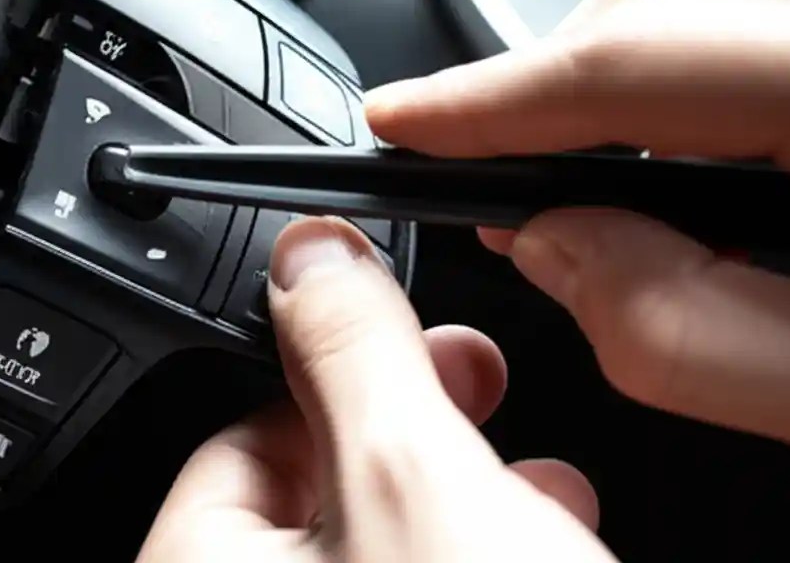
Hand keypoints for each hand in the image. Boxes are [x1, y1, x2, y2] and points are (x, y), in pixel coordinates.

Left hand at [137, 217, 610, 561]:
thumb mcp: (411, 480)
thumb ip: (355, 354)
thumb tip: (312, 254)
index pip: (236, 439)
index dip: (331, 372)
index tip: (402, 329)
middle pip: (319, 489)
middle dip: (415, 423)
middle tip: (478, 380)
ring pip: (383, 543)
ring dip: (463, 489)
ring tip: (537, 473)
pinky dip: (480, 549)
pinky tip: (552, 533)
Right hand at [365, 0, 789, 448]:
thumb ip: (683, 331)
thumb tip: (555, 246)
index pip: (626, 64)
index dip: (486, 101)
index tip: (400, 125)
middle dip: (542, 75)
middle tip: (481, 167)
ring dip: (617, 58)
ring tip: (584, 164)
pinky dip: (687, 51)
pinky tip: (687, 135)